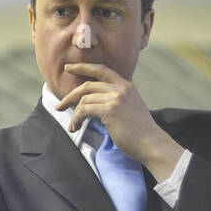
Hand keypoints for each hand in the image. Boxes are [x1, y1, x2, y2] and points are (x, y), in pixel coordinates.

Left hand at [55, 63, 184, 177]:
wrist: (151, 143)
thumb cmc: (139, 132)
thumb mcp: (130, 108)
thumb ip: (116, 100)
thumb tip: (93, 104)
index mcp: (126, 86)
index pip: (101, 70)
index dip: (83, 67)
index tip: (69, 68)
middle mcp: (121, 88)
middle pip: (87, 85)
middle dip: (70, 96)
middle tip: (59, 105)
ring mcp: (116, 98)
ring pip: (84, 100)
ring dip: (74, 114)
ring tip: (73, 125)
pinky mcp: (110, 110)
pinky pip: (84, 110)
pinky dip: (76, 119)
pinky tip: (75, 127)